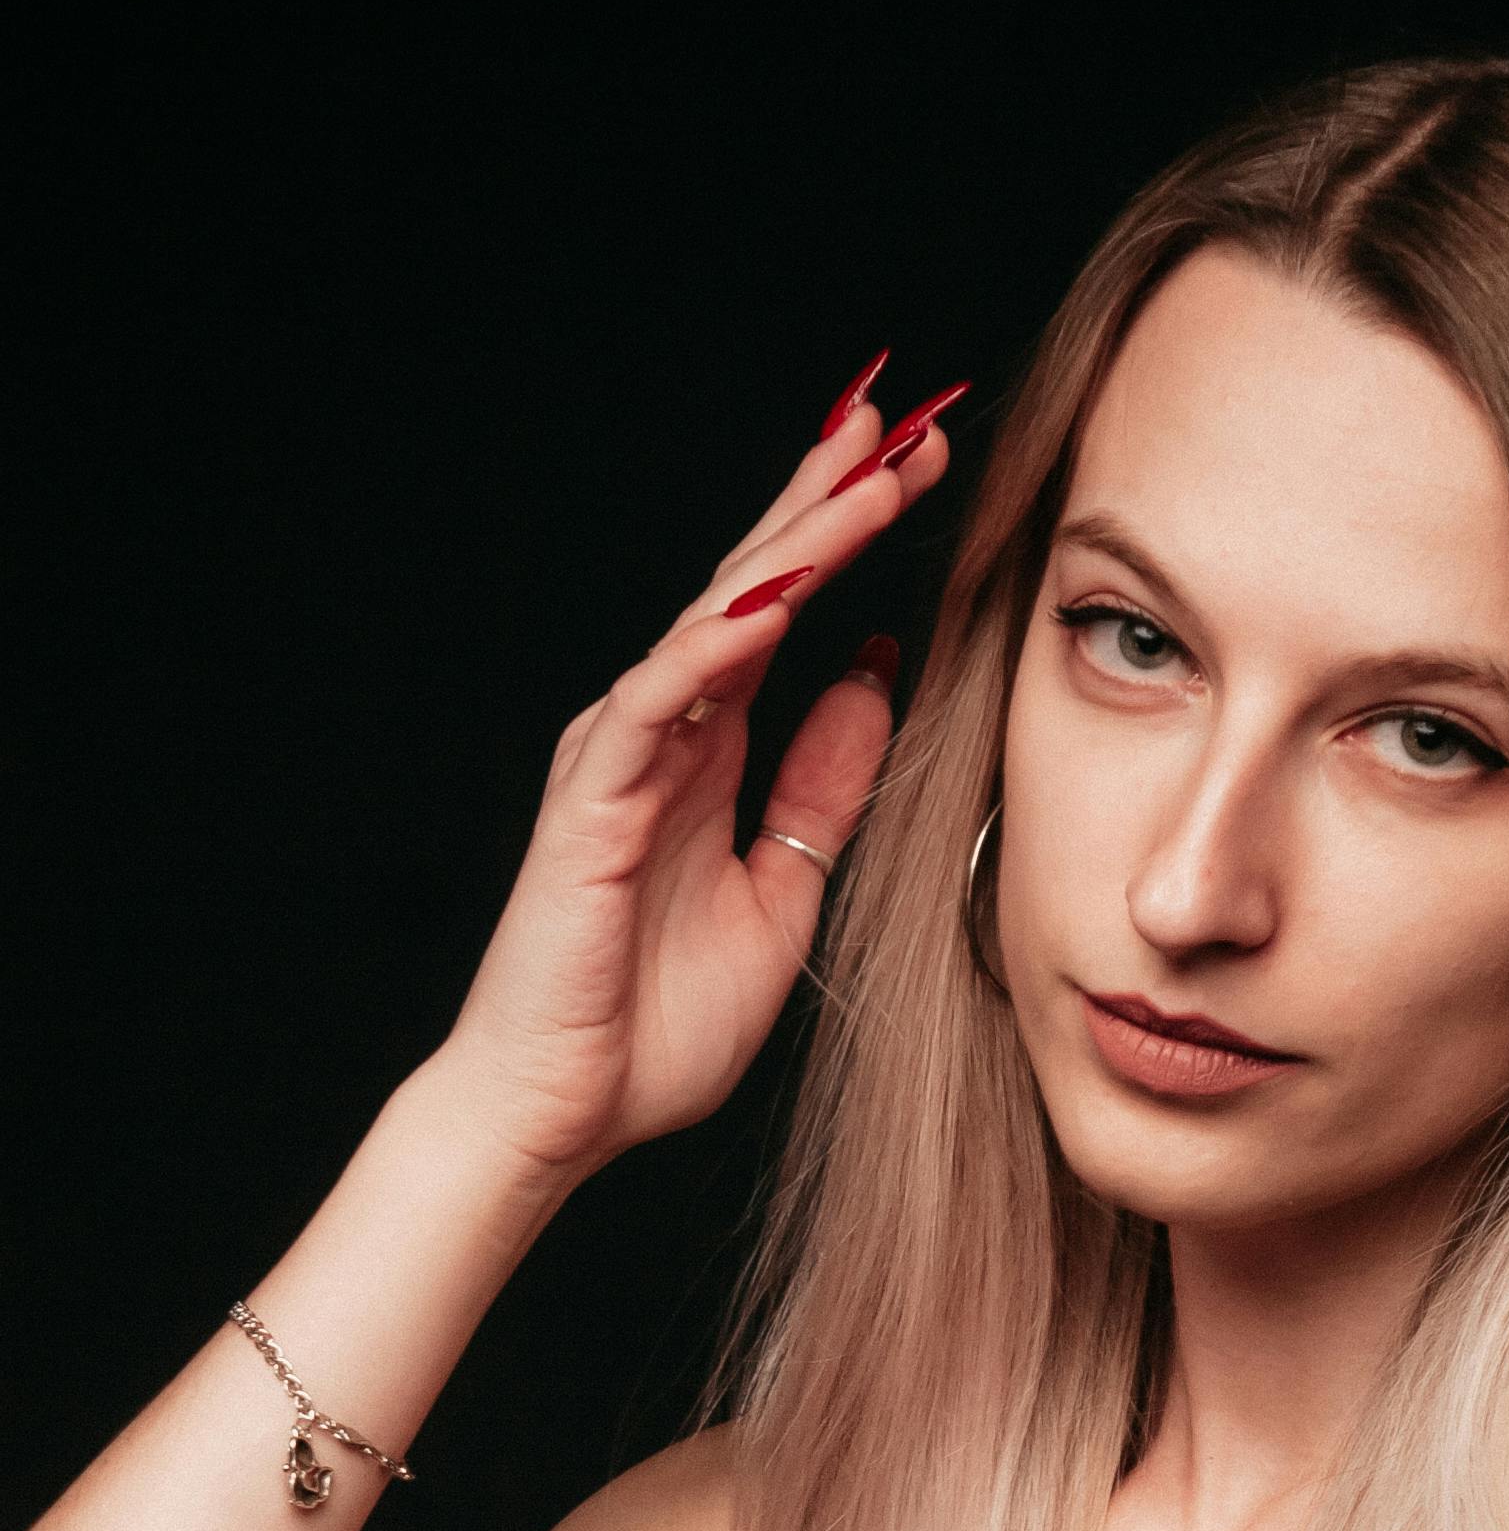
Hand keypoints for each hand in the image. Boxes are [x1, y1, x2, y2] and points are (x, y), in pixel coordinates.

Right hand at [434, 368, 961, 1188]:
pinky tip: (776, 597)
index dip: (846, 531)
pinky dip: (716, 646)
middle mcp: (661, 728)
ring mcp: (621, 756)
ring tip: (870, 475)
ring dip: (795, 545)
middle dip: (829, 496)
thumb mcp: (784, 891)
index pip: (784, 608)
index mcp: (708, 745)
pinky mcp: (594, 804)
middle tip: (909, 420)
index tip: (923, 464)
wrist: (563, 1110)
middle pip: (753, 582)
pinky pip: (658, 705)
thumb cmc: (652, 1019)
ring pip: (717, 620)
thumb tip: (874, 681)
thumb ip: (822, 789)